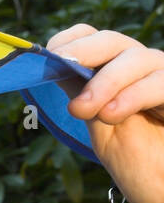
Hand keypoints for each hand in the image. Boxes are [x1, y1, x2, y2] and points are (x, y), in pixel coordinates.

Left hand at [46, 25, 163, 202]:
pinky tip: (111, 113)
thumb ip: (85, 98)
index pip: (94, 38)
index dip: (71, 41)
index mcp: (119, 73)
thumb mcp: (103, 129)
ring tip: (81, 109)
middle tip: (60, 68)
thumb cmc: (141, 165)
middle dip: (83, 54)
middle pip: (113, 42)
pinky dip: (132, 95)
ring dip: (103, 82)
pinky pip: (159, 83)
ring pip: (135, 59)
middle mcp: (144, 69)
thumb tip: (52, 69)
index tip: (48, 55)